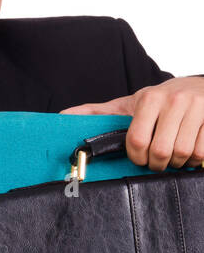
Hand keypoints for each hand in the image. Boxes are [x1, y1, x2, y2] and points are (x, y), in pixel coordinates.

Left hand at [60, 76, 203, 170]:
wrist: (199, 88)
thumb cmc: (162, 101)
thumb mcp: (130, 104)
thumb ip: (98, 113)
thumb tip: (62, 117)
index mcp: (149, 99)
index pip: (136, 142)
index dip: (137, 157)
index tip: (140, 157)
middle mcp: (174, 101)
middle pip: (160, 152)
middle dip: (157, 164)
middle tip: (157, 161)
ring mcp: (197, 109)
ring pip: (183, 154)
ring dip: (178, 162)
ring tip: (174, 156)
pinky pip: (203, 152)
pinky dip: (196, 159)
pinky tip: (191, 151)